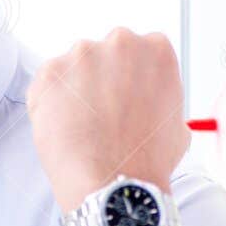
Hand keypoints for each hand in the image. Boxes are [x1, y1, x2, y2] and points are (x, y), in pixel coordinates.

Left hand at [27, 31, 187, 225]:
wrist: (113, 183)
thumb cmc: (148, 160)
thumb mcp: (177, 120)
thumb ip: (160, 94)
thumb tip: (148, 97)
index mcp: (155, 49)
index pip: (139, 51)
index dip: (130, 80)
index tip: (126, 99)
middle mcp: (120, 42)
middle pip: (105, 55)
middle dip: (102, 80)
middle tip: (103, 116)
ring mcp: (82, 55)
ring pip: (75, 68)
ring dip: (76, 91)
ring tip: (84, 128)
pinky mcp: (50, 72)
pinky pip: (48, 84)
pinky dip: (51, 103)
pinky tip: (66, 129)